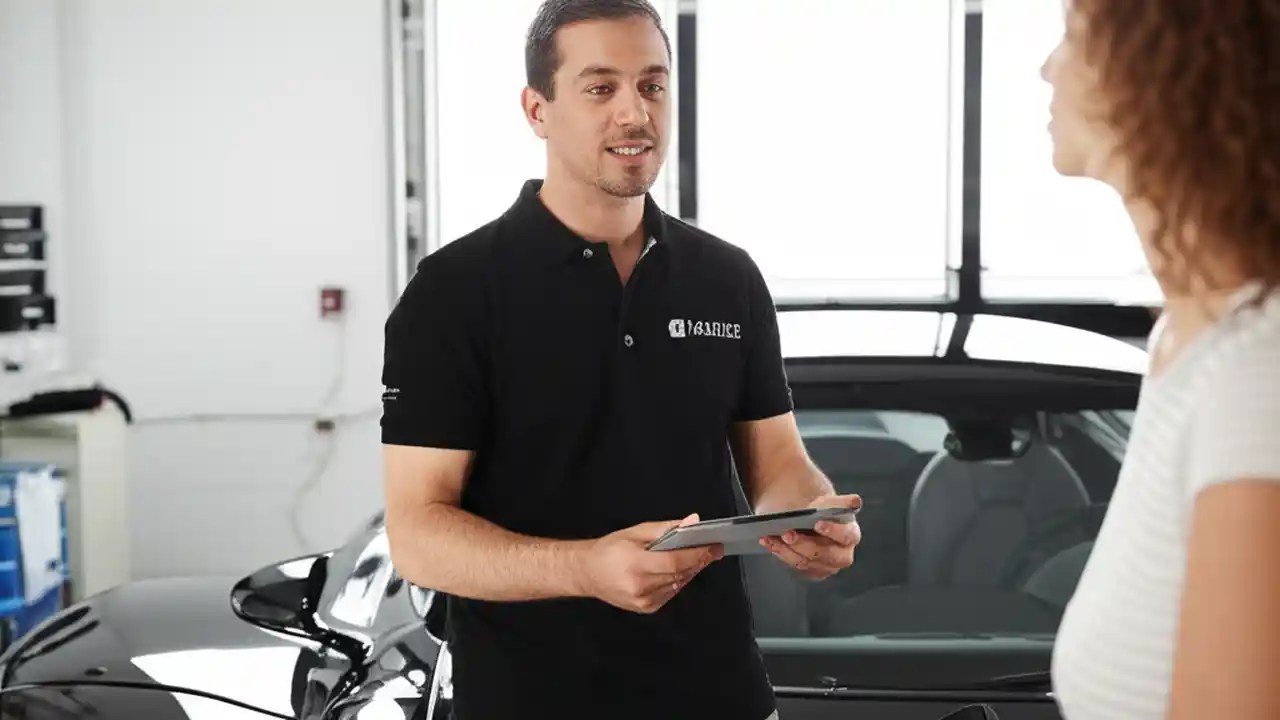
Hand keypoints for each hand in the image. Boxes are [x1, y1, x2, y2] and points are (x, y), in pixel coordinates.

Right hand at [575, 513, 723, 613]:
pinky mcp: (647, 608)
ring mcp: (644, 601)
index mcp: (635, 564)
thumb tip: (692, 522)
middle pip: (680, 573)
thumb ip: (665, 529)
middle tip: (711, 549)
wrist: (588, 573)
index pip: (675, 561)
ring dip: (690, 570)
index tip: (714, 546)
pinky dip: (678, 580)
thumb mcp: (635, 532)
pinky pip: (671, 592)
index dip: (697, 554)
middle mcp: (640, 586)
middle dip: (698, 561)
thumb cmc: (610, 549)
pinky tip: (677, 569)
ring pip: (679, 584)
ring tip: (696, 556)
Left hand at [759, 494, 861, 579]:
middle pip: (824, 554)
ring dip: (786, 549)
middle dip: (804, 545)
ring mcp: (825, 566)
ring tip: (771, 536)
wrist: (804, 516)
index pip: (847, 535)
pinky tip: (768, 541)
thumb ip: (841, 503)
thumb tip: (856, 501)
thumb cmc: (818, 509)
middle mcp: (841, 554)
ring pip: (806, 562)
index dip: (834, 531)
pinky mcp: (810, 571)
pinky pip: (794, 565)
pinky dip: (780, 552)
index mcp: (850, 534)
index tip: (817, 523)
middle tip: (787, 533)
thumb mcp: (828, 502)